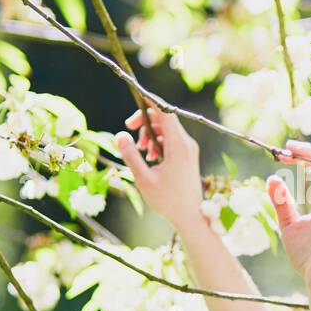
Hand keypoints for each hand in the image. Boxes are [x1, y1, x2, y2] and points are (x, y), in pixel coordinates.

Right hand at [114, 104, 202, 231]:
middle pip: (164, 118)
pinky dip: (158, 142)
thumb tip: (120, 135)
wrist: (190, 215)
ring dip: (150, 134)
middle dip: (144, 121)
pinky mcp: (188, 154)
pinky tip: (150, 157)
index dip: (149, 101)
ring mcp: (189, 148)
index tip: (135, 95)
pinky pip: (171, 139)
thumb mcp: (144, 179)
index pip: (165, 112)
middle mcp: (187, 143)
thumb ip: (131, 156)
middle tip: (128, 130)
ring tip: (141, 152)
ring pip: (167, 129)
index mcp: (178, 146)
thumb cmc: (167, 200)